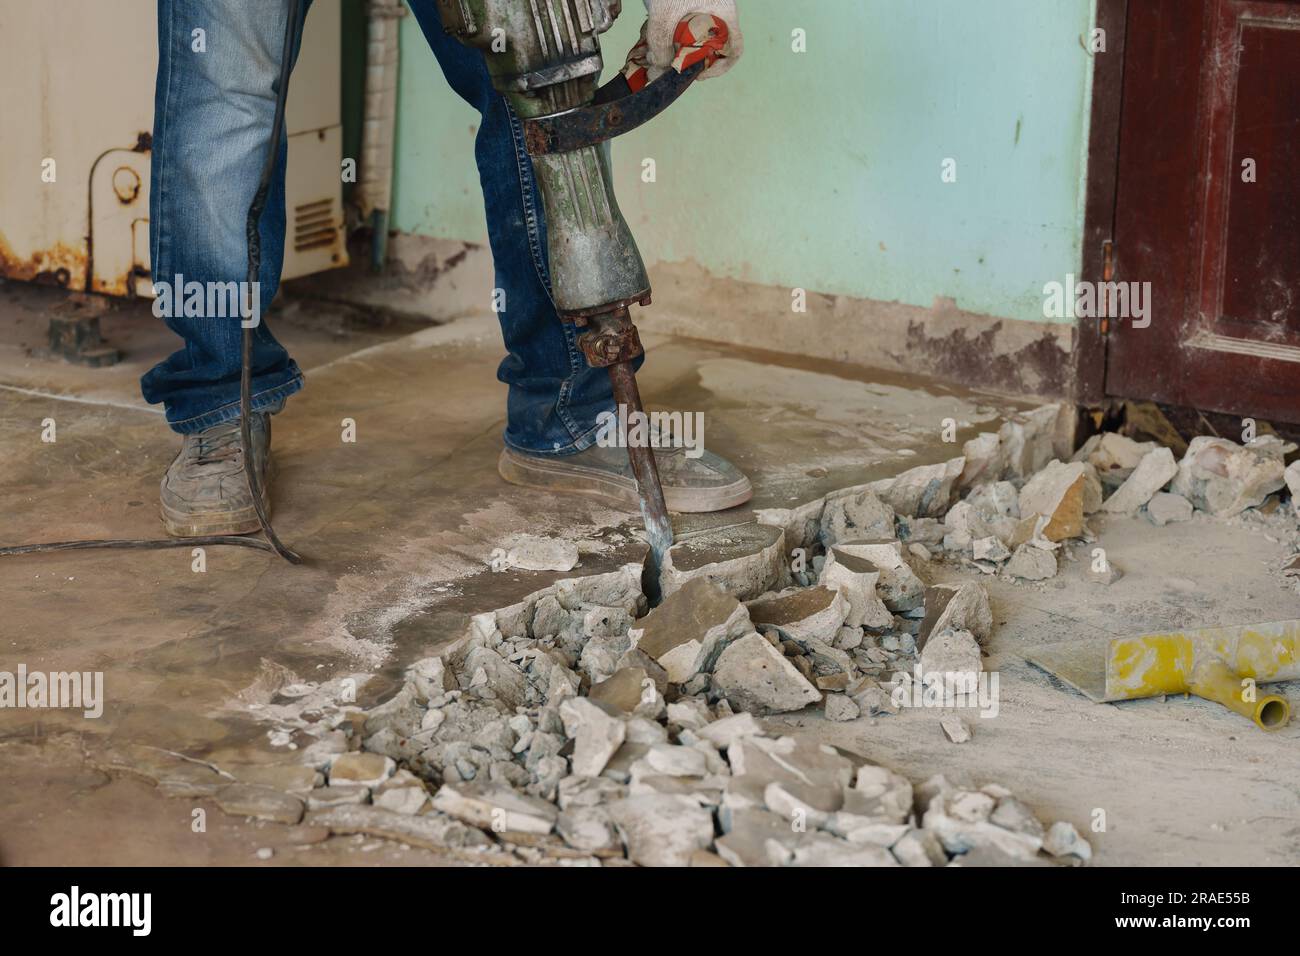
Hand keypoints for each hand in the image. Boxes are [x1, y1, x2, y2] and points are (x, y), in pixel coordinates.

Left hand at [621, 0, 741, 91]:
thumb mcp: (664, 15)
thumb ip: (660, 44)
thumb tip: (659, 68)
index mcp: (725, 14)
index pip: (734, 50)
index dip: (719, 68)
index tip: (696, 74)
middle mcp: (718, 11)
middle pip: (711, 45)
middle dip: (689, 58)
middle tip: (668, 63)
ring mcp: (704, 6)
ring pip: (695, 35)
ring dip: (676, 45)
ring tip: (657, 46)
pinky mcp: (688, 3)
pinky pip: (684, 23)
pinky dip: (670, 31)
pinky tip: (654, 30)